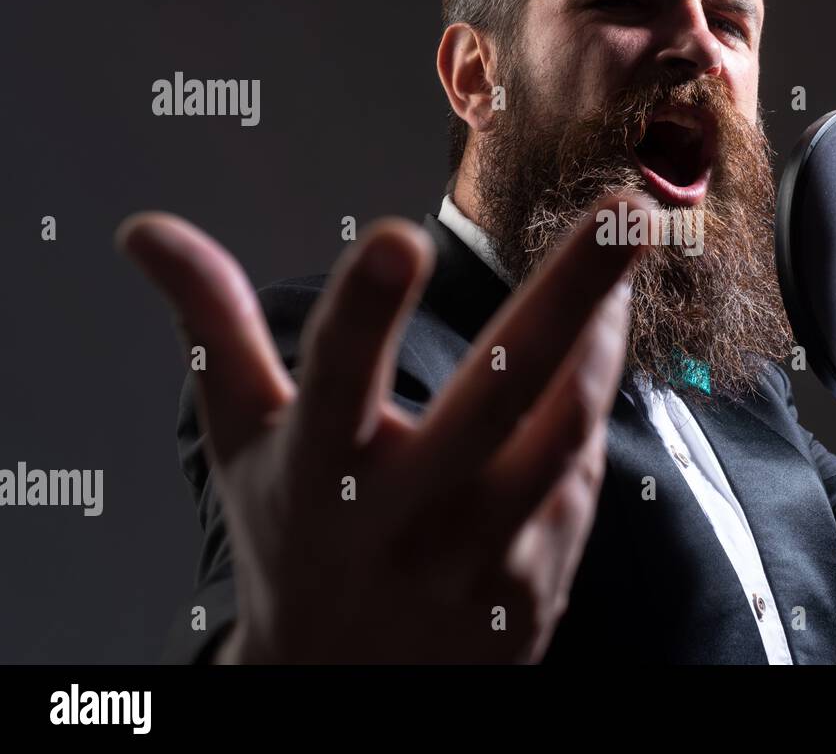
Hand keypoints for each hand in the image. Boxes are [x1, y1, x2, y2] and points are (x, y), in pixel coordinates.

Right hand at [118, 192, 648, 661]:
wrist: (345, 688)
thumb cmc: (293, 536)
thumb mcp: (242, 441)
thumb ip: (215, 328)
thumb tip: (146, 229)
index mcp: (315, 470)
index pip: (334, 383)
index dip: (363, 313)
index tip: (399, 237)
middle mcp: (402, 518)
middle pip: (497, 394)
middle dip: (569, 292)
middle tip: (624, 207)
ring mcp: (478, 558)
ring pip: (563, 431)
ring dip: (605, 333)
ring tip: (628, 241)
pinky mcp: (534, 585)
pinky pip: (582, 472)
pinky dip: (593, 396)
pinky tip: (597, 341)